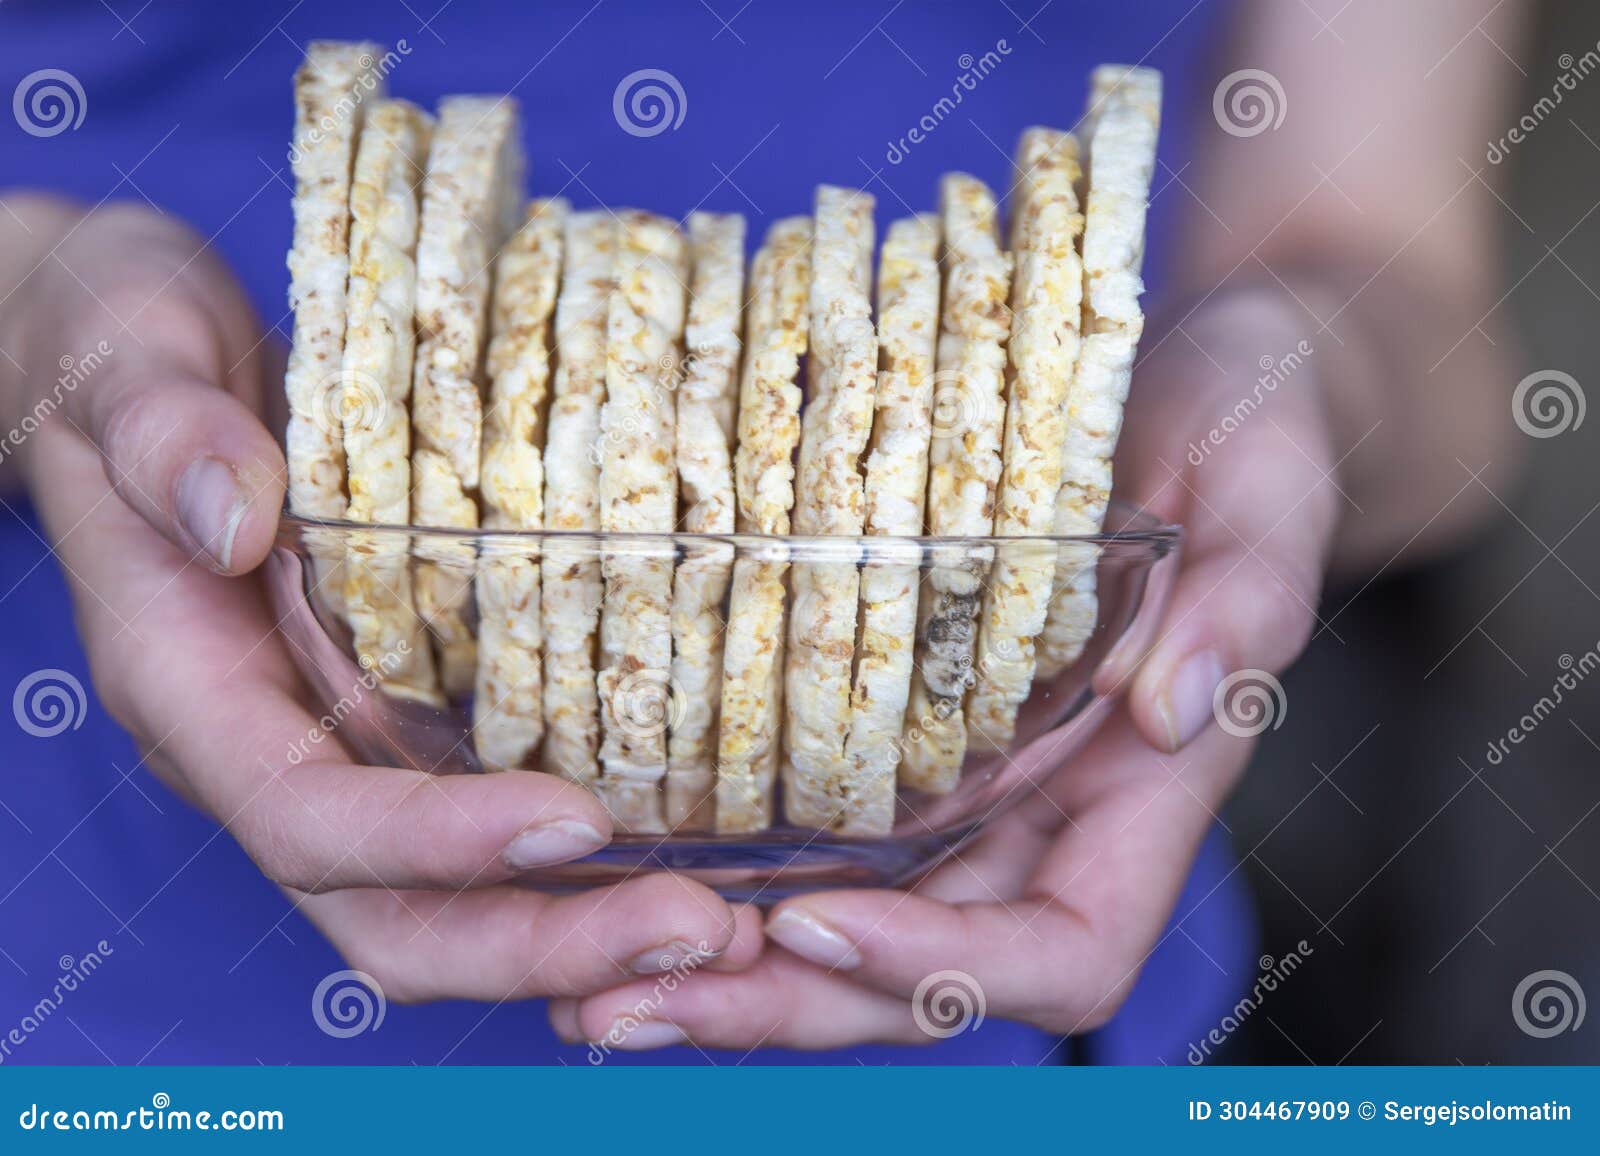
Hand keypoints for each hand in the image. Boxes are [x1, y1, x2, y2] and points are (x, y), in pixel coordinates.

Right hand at [2, 200, 761, 1002]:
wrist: (140, 367)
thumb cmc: (128, 360)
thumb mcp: (132, 364)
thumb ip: (165, 437)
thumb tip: (237, 515)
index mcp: (197, 692)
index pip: (307, 818)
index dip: (433, 843)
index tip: (576, 824)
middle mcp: (278, 748)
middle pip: (395, 914)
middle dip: (540, 944)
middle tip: (701, 932)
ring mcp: (350, 744)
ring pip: (456, 901)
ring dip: (583, 931)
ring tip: (728, 927)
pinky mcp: (412, 714)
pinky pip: (495, 827)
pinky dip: (588, 870)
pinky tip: (701, 855)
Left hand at [548, 286, 1340, 1047]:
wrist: (1192, 386)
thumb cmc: (1245, 429)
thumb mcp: (1265, 488)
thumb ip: (1246, 600)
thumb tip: (1173, 707)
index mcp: (1144, 792)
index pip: (1062, 950)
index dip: (949, 970)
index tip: (818, 918)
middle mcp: (1052, 816)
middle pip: (925, 975)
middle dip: (789, 1004)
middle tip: (628, 1002)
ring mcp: (976, 785)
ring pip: (858, 925)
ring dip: (732, 972)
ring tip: (589, 975)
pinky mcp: (909, 732)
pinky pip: (824, 833)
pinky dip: (734, 877)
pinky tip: (625, 873)